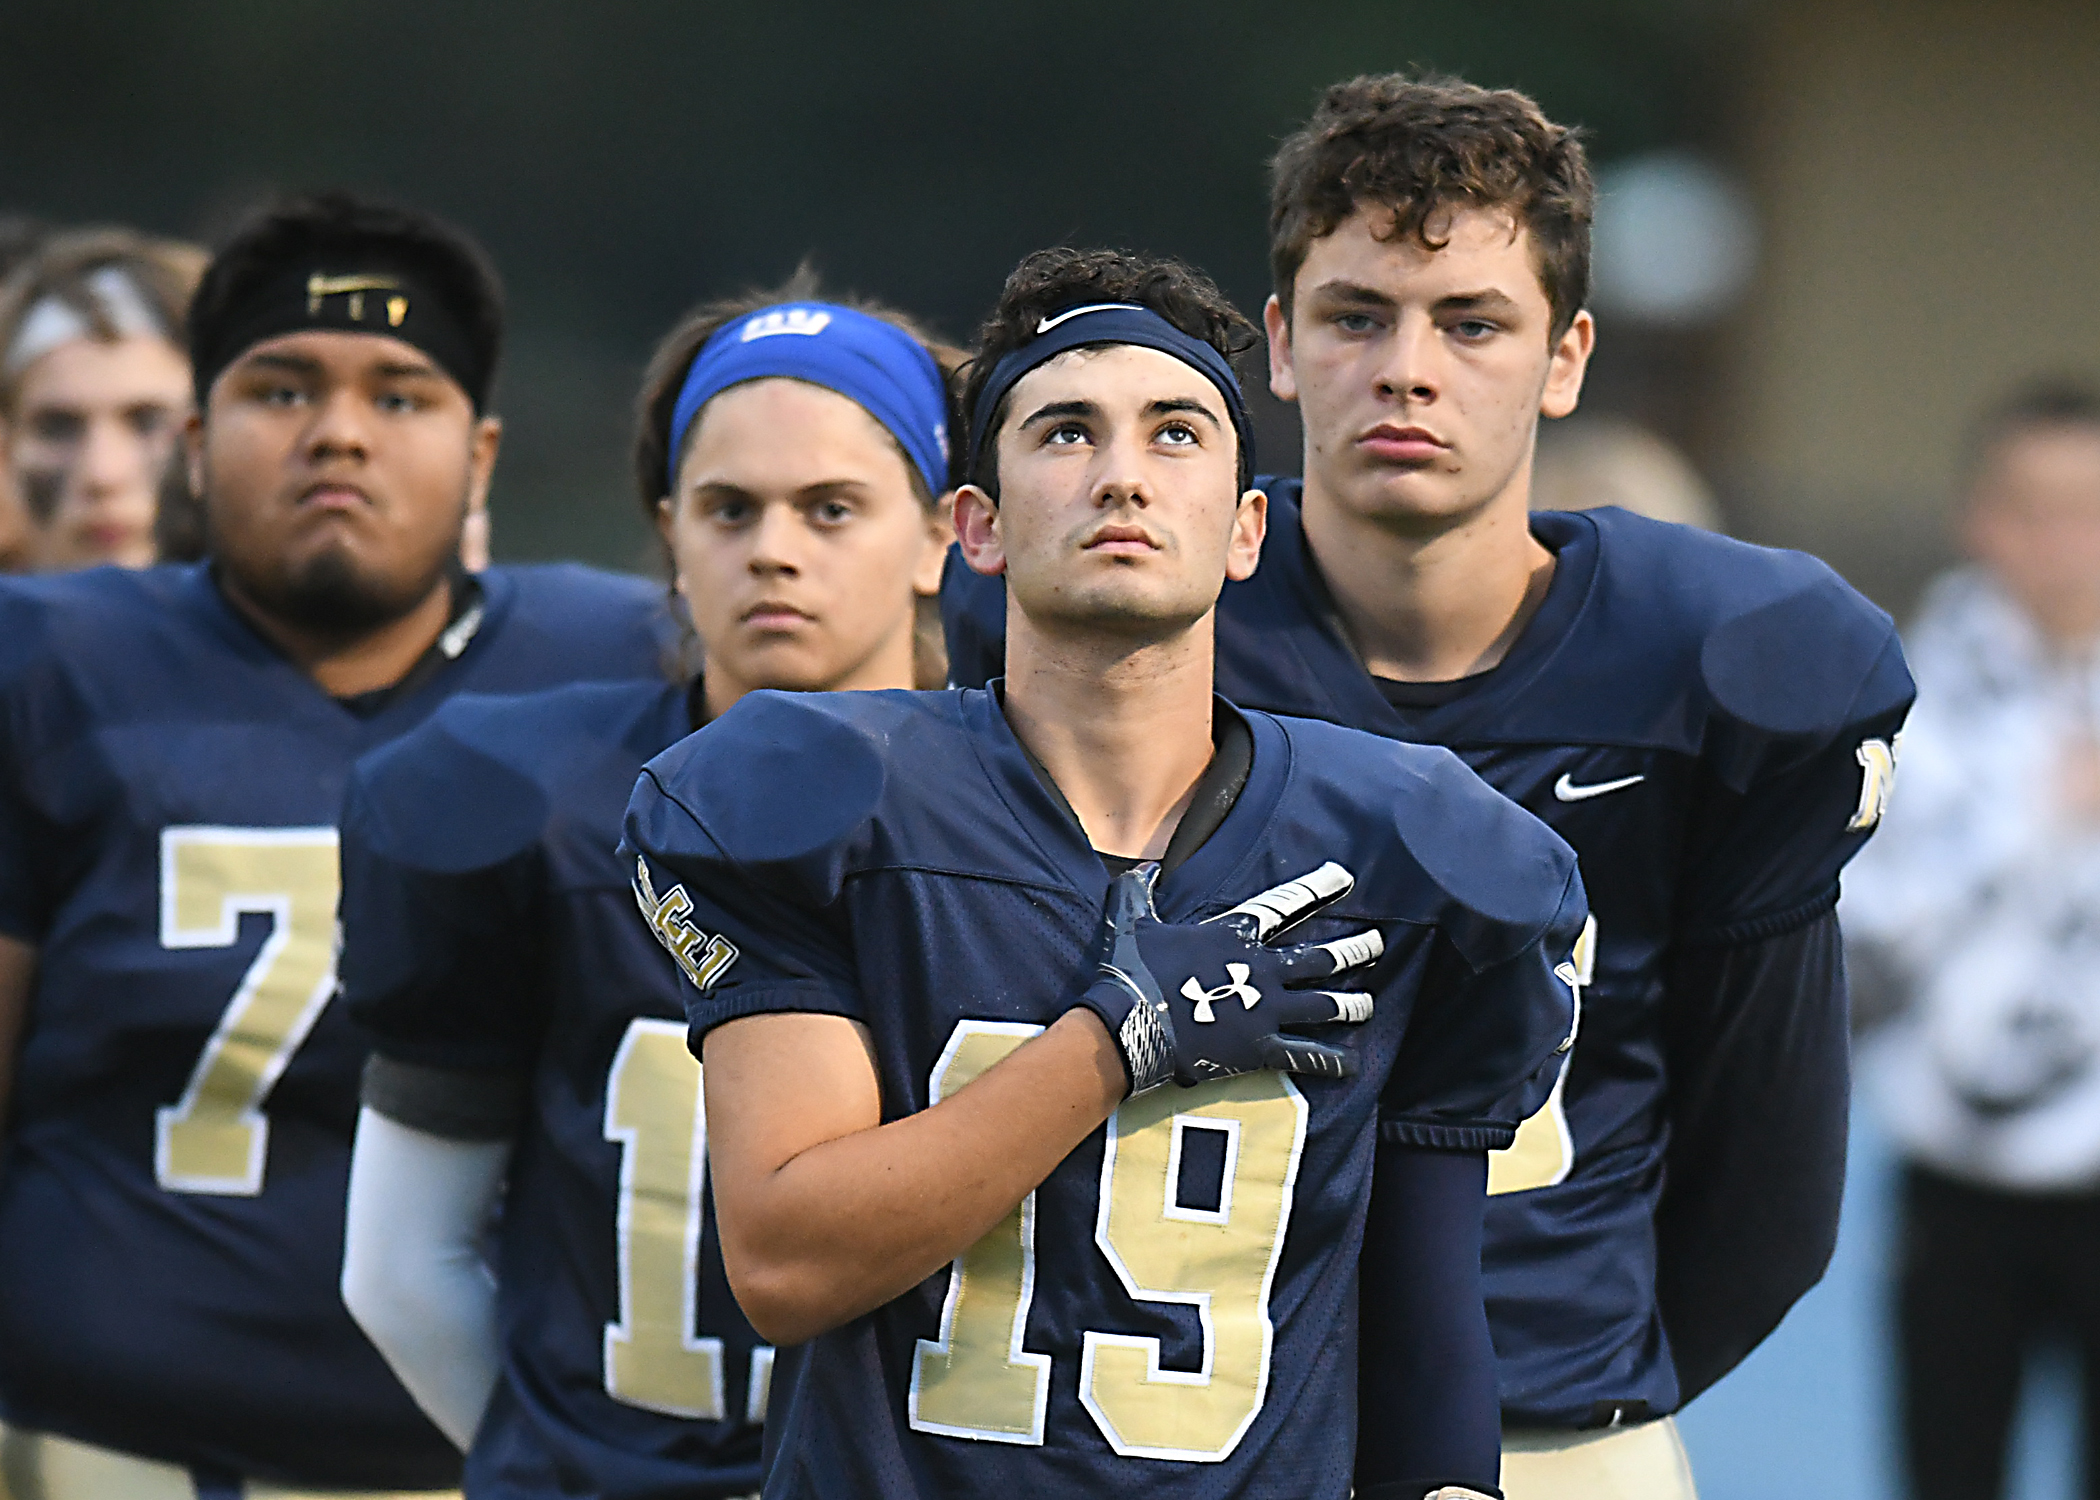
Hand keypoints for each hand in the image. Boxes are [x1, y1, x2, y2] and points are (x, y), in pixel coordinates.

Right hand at [1074, 862, 1382, 1095]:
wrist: (1129, 1023)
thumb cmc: (1130, 970)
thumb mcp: (1129, 918)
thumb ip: (1139, 889)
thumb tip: (1144, 866)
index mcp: (1235, 935)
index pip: (1287, 904)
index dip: (1318, 889)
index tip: (1345, 878)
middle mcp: (1261, 969)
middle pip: (1319, 958)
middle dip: (1353, 950)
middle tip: (1378, 943)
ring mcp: (1265, 1010)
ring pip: (1323, 1005)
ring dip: (1350, 1004)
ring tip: (1370, 1003)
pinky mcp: (1261, 1048)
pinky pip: (1305, 1055)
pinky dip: (1331, 1061)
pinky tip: (1352, 1064)